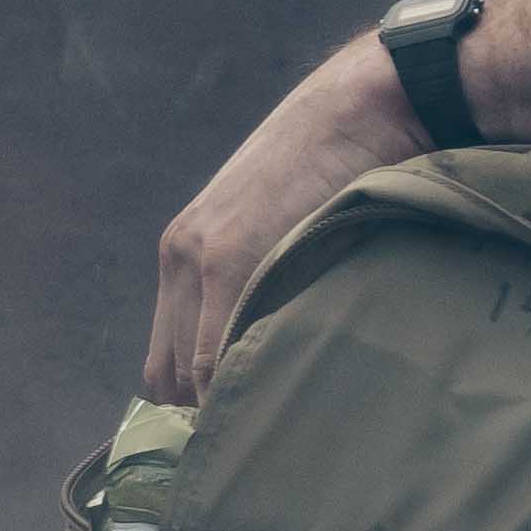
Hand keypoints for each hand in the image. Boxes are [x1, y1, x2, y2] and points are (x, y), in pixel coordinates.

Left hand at [140, 0, 530, 402]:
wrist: (365, 107)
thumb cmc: (344, 162)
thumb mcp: (286, 223)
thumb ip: (268, 273)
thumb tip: (284, 341)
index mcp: (186, 250)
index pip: (167, 358)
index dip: (203, 395)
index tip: (249, 414)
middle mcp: (179, 256)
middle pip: (166, 375)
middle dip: (210, 409)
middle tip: (267, 423)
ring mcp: (199, 257)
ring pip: (188, 373)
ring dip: (228, 399)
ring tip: (281, 412)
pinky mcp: (227, 257)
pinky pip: (216, 355)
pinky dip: (242, 384)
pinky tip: (283, 389)